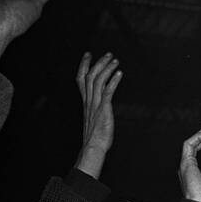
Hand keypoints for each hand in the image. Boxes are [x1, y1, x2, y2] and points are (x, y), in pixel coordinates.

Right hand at [75, 52, 121, 177]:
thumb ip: (95, 108)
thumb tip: (101, 103)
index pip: (81, 79)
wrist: (94, 147)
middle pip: (90, 76)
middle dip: (99, 63)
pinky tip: (119, 74)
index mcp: (85, 102)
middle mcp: (89, 101)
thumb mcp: (94, 118)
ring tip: (115, 60)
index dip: (84, 65)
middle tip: (108, 54)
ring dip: (107, 69)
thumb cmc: (96, 136)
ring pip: (98, 81)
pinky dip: (113, 81)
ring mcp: (95, 105)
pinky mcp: (103, 110)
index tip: (88, 54)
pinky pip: (107, 92)